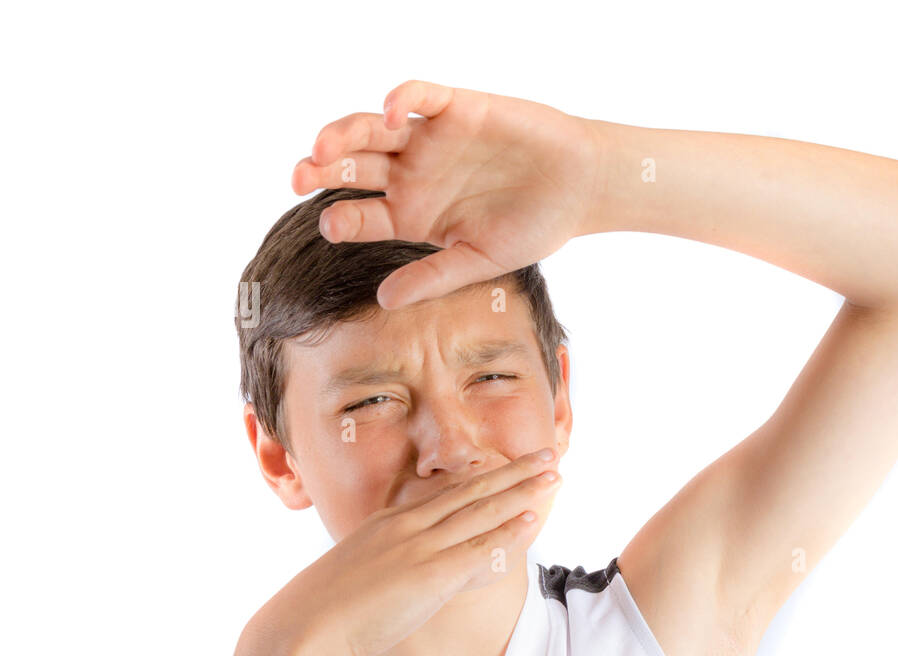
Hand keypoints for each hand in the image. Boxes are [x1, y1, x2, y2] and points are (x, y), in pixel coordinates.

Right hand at [244, 449, 562, 655]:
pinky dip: (508, 531)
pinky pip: (479, 548)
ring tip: (554, 474)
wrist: (300, 629)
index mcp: (388, 522)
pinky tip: (533, 519)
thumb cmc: (321, 611)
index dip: (483, 478)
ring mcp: (420, 547)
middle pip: (472, 490)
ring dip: (522, 490)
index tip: (510, 466)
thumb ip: (383, 567)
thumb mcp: (354, 575)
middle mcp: (407, 526)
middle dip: (514, 471)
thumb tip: (398, 576)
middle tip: (548, 454)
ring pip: (482, 510)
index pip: (447, 494)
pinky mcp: (430, 575)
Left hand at [291, 80, 604, 308]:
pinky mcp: (457, 109)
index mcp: (412, 215)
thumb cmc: (533, 226)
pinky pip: (421, 94)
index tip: (331, 226)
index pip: (360, 215)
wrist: (581, 188)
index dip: (340, 219)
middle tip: (299, 177)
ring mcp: (431, 140)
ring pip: (373, 129)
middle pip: (353, 167)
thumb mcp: (480, 261)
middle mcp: (413, 175)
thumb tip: (384, 301)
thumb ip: (432, 277)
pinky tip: (391, 110)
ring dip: (343, 132)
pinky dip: (403, 96)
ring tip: (323, 147)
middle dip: (321, 170)